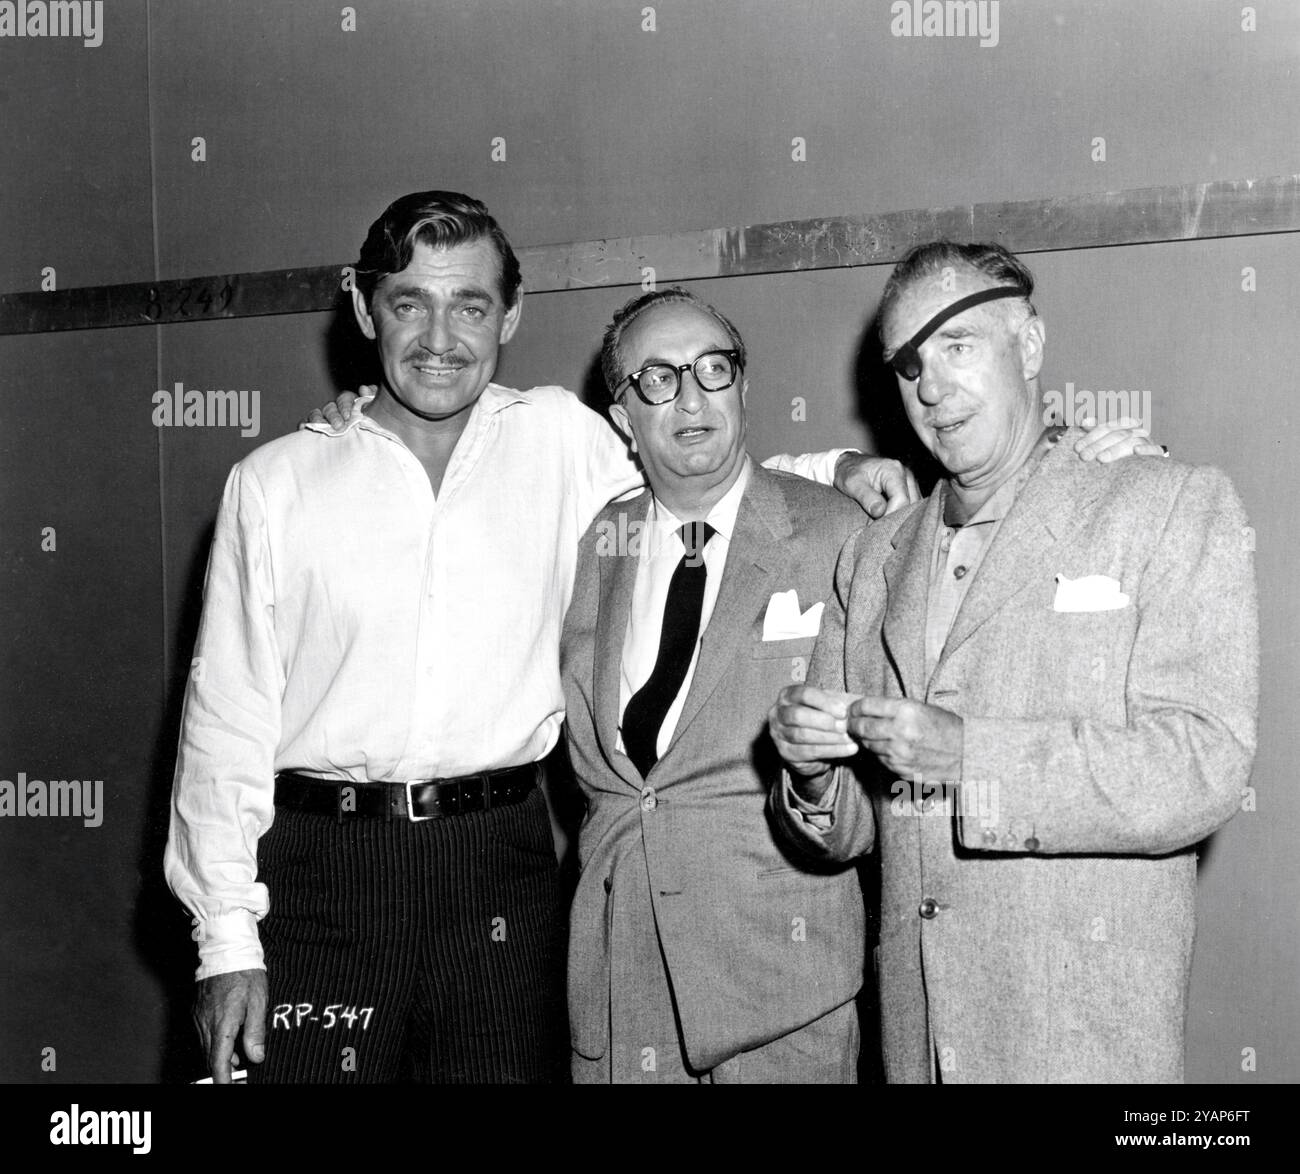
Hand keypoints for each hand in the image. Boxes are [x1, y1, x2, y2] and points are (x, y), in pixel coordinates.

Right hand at [195, 968, 267, 1083]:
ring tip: (238, 1061)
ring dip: (219, 1058)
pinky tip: (228, 1041)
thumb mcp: (258, 1001)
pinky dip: (215, 1044)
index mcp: (222, 1024)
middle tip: (237, 1079)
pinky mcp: (197, 1012)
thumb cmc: (245, 973)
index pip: (219, 1062)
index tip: (231, 1088)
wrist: (225, 950)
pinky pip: (204, 1036)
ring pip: (206, 1048)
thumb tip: (256, 1057)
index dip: (224, 1081)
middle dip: (222, 1072)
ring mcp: (198, 1018)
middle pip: (210, 1059)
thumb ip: (256, 1031)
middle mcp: (206, 1024)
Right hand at [304, 386, 376, 431]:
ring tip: (322, 428)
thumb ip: (372, 399)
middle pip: (331, 406)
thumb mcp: (376, 416)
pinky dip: (304, 424)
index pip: (345, 398)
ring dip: (318, 419)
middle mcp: (336, 411)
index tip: (349, 416)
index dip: (346, 405)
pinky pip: (305, 423)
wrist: (365, 455)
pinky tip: (304, 428)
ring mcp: (323, 419)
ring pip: (317, 414)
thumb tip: (364, 388)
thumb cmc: (371, 432)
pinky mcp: (313, 429)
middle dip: (334, 415)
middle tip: (339, 426)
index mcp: (351, 406)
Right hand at [769, 685, 861, 791]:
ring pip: (802, 735)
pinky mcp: (785, 752)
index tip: (843, 711)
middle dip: (823, 721)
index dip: (824, 702)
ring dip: (829, 737)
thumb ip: (834, 703)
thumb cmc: (819, 720)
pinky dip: (832, 751)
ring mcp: (778, 734)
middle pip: (797, 715)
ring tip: (848, 738)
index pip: (803, 694)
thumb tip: (854, 704)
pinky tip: (848, 750)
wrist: (810, 747)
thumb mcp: (825, 707)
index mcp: (787, 695)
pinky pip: (809, 752)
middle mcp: (777, 713)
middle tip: (844, 726)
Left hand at [833, 453, 920, 518]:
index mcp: (893, 471)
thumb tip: (880, 512)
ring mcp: (910, 482)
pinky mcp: (909, 489)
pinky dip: (900, 513)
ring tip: (881, 523)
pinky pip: (911, 505)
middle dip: (895, 518)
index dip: (889, 515)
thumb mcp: (852, 484)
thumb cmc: (849, 472)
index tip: (874, 525)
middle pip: (910, 504)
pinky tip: (887, 518)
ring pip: (913, 506)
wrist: (850, 464)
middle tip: (877, 527)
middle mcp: (906, 475)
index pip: (901, 500)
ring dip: (899, 517)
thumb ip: (867, 498)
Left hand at [846, 696, 962, 782]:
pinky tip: (888, 748)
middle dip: (852, 724)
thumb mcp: (921, 708)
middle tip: (849, 723)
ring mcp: (899, 753)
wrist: (967, 754)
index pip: (866, 706)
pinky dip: (880, 753)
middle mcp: (900, 731)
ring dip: (865, 740)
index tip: (851, 710)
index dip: (854, 707)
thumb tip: (864, 709)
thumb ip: (893, 709)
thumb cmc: (945, 727)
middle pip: (861, 727)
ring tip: (869, 735)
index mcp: (906, 710)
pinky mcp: (901, 769)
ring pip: (868, 745)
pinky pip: (881, 759)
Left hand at [1073, 416, 1165, 462]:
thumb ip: (1097, 431)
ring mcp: (1147, 441)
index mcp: (1124, 426)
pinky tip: (1137, 451)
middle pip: (1116, 435)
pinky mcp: (1158, 454)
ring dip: (1115, 450)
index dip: (1091, 435)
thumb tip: (1083, 421)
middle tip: (1084, 456)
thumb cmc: (1122, 454)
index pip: (1106, 427)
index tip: (1077, 447)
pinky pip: (1155, 450)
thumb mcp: (1108, 442)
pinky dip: (1147, 449)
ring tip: (1101, 458)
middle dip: (1098, 445)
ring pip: (1130, 442)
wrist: (1148, 469)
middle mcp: (1136, 431)